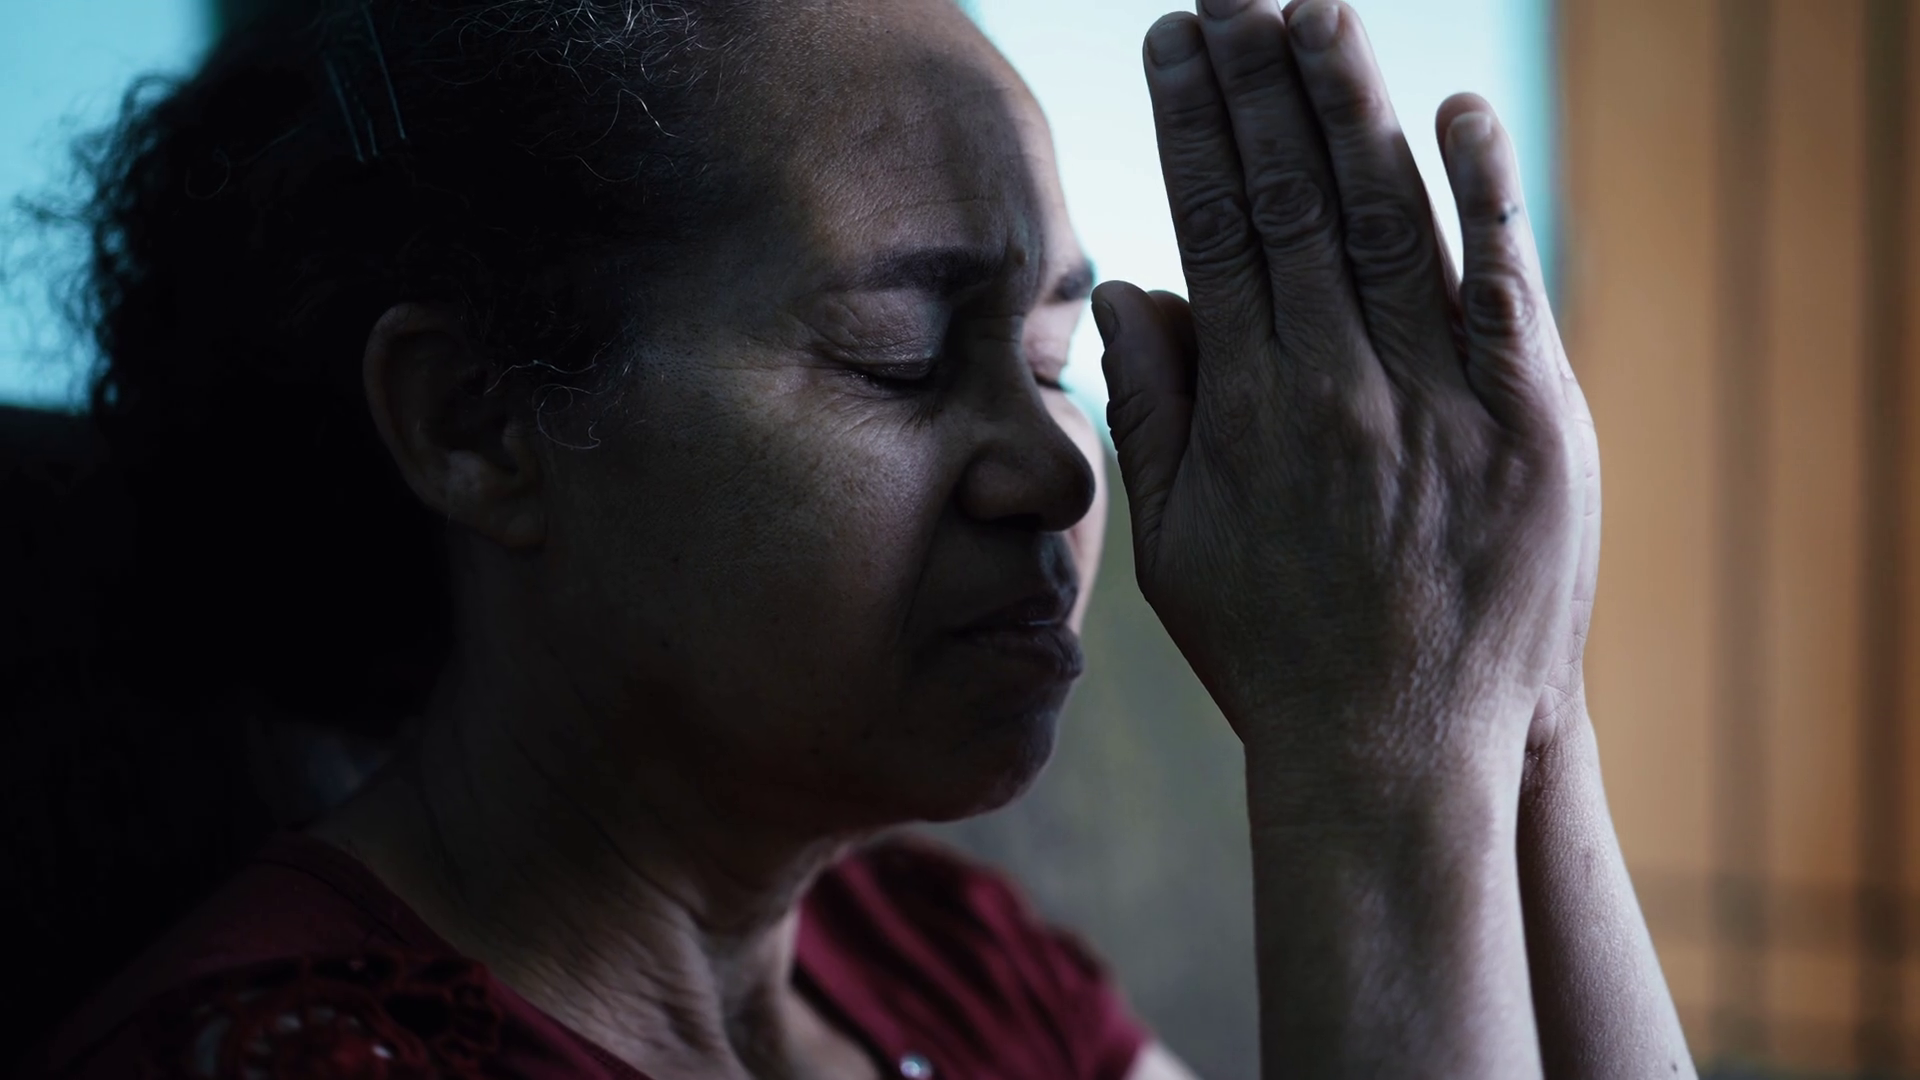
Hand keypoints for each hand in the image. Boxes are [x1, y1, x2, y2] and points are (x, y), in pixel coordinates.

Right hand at [1095, 0, 1586, 792]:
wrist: (1402, 747)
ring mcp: (1441, 401)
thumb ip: (1150, 410)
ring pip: (1389, 219)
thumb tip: (1127, 284)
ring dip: (1353, 106)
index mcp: (1247, 407)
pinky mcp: (1531, 425)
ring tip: (1316, 15)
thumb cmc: (1272, 649)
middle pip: (1295, 197)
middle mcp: (1339, 385)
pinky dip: (1482, 195)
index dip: (1191, 124)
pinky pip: (1505, 287)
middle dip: (1260, 83)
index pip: (1215, 224)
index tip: (1173, 45)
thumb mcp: (1174, 543)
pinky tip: (1455, 113)